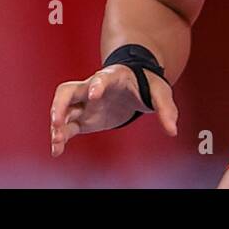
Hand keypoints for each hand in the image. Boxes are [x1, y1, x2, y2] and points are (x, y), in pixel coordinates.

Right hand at [50, 65, 177, 156]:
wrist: (136, 83)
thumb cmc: (145, 83)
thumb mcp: (160, 91)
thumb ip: (166, 109)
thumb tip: (172, 130)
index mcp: (113, 78)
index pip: (101, 78)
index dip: (96, 85)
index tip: (93, 95)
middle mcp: (92, 88)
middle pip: (68, 90)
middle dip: (60, 104)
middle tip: (57, 120)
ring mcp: (85, 103)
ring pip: (64, 110)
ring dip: (57, 125)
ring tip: (56, 142)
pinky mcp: (84, 119)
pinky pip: (68, 127)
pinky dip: (60, 138)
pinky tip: (57, 151)